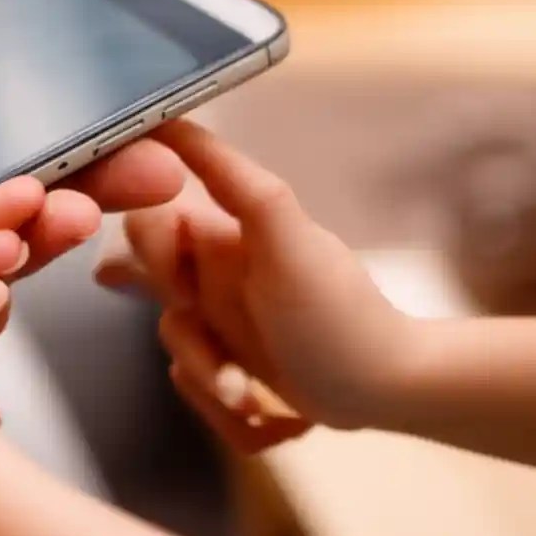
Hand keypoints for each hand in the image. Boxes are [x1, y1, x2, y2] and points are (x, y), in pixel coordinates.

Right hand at [98, 120, 417, 450]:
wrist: (390, 389)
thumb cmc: (340, 314)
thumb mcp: (288, 239)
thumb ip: (235, 181)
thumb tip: (175, 120)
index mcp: (222, 233)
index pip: (145, 223)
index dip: (151, 257)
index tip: (183, 292)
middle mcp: (215, 271)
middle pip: (151, 299)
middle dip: (191, 342)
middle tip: (225, 363)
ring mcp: (223, 320)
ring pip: (175, 350)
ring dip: (213, 382)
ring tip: (254, 397)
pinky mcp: (232, 365)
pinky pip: (195, 387)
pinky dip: (227, 413)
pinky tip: (270, 414)